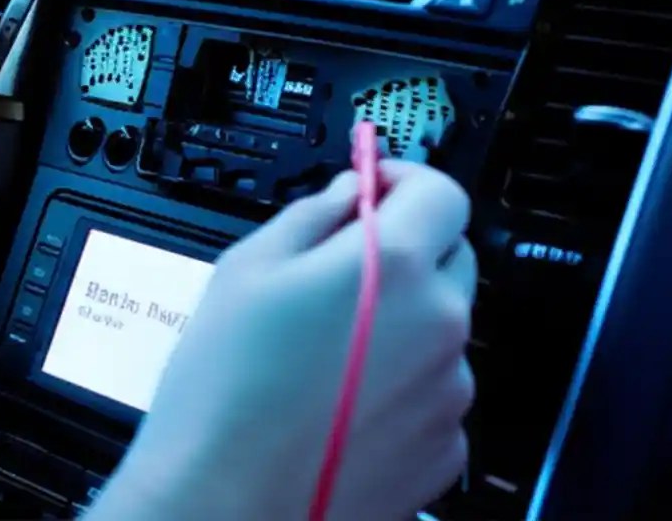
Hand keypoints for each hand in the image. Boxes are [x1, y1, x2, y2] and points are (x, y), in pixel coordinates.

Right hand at [91, 161, 476, 519]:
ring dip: (400, 325)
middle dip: (404, 252)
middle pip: (448, 257)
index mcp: (394, 265)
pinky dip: (401, 388)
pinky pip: (434, 394)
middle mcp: (439, 324)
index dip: (403, 183)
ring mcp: (448, 391)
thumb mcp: (245, 270)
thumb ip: (311, 215)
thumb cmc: (223, 394)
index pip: (440, 192)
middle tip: (341, 274)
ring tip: (323, 357)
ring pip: (439, 330)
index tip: (375, 191)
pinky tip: (341, 404)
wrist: (223, 505)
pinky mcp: (445, 448)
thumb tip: (348, 194)